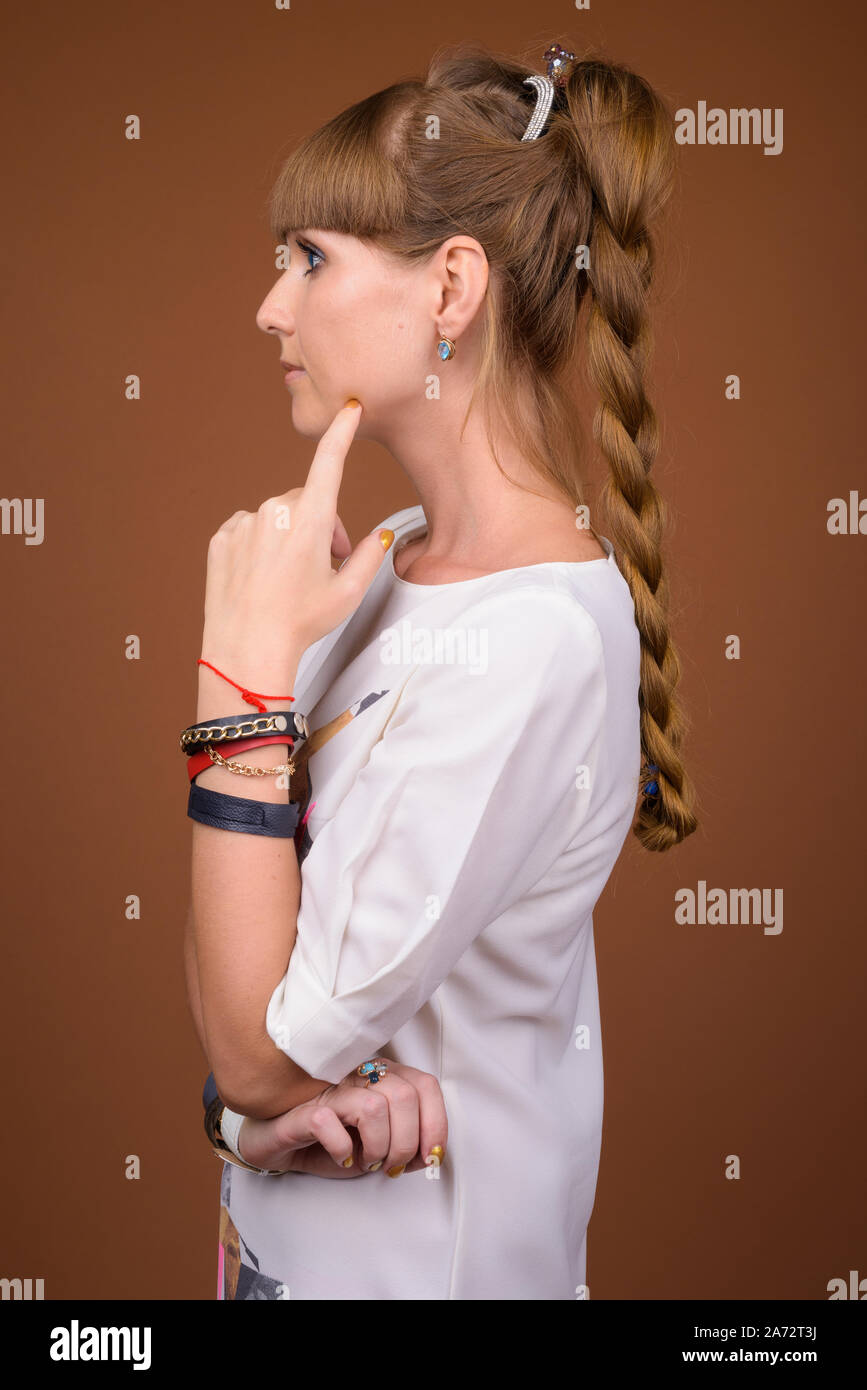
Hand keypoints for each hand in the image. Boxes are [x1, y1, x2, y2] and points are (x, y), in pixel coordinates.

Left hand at [201, 401, 390, 664]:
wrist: (246, 648)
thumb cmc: (300, 624)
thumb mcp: (348, 593)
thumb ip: (369, 557)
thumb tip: (380, 536)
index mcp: (309, 520)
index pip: (330, 462)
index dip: (342, 432)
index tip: (350, 409)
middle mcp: (274, 513)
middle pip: (307, 503)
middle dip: (319, 526)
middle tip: (326, 566)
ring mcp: (244, 524)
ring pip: (276, 518)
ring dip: (288, 538)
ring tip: (291, 579)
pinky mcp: (222, 538)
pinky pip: (248, 530)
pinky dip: (259, 546)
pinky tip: (263, 576)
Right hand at [233, 1061, 447, 1179]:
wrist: (277, 1142)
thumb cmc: (328, 1141)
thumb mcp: (376, 1146)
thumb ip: (406, 1147)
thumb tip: (431, 1155)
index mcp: (381, 1078)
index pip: (425, 1085)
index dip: (436, 1122)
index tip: (430, 1155)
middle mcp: (358, 1076)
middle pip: (405, 1096)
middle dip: (406, 1143)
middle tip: (389, 1165)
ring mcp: (330, 1090)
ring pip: (375, 1106)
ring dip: (378, 1146)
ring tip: (366, 1161)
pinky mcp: (303, 1110)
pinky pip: (329, 1122)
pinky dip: (342, 1148)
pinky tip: (341, 1157)